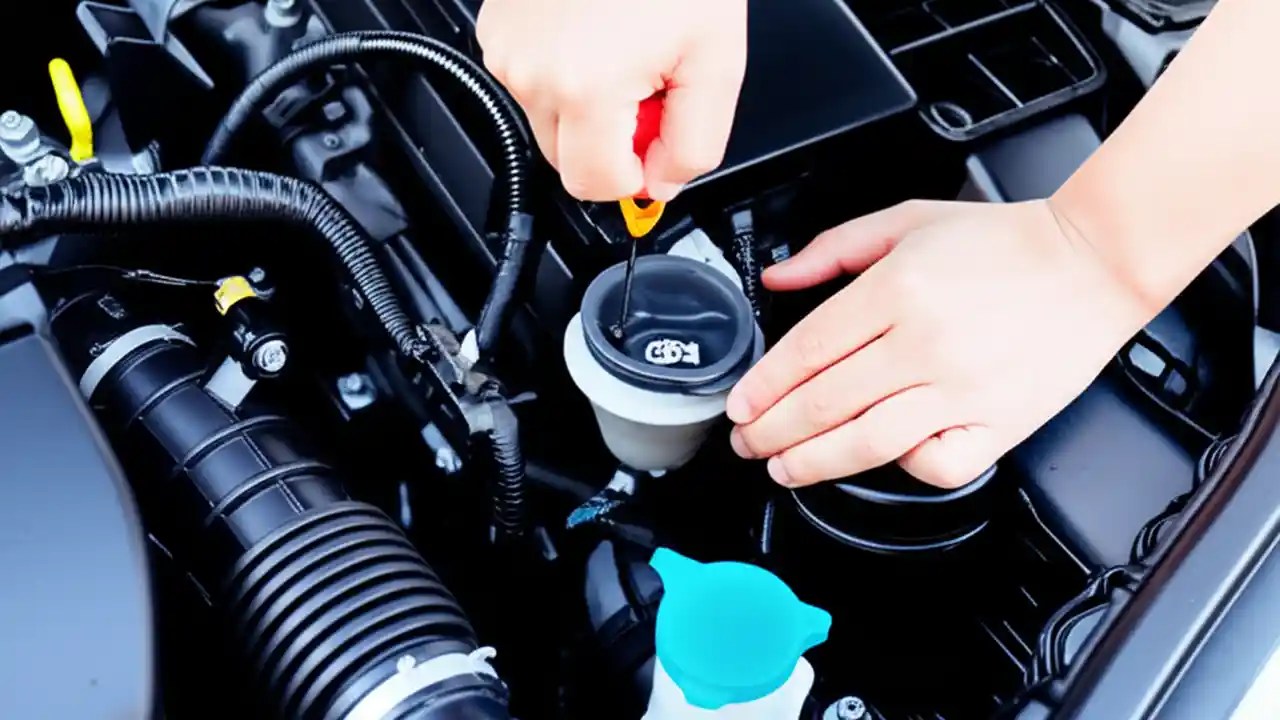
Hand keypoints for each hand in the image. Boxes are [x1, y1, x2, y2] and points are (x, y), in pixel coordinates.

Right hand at [476, 0, 746, 201]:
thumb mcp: (716, 61)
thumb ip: (693, 143)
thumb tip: (662, 184)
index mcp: (583, 88)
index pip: (594, 184)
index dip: (637, 175)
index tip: (658, 143)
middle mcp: (530, 73)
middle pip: (568, 159)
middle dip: (612, 140)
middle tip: (650, 85)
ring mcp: (506, 49)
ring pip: (549, 121)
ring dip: (588, 105)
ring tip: (624, 49)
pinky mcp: (496, 28)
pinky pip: (531, 81)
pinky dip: (565, 72)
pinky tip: (597, 33)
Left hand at [726, 199, 1157, 488]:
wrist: (1094, 263)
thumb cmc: (1004, 243)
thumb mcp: (908, 222)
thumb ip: (834, 249)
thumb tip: (778, 278)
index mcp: (898, 289)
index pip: (807, 351)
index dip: (763, 386)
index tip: (739, 406)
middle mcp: (926, 343)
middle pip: (825, 402)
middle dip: (771, 431)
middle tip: (746, 443)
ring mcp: (963, 389)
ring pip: (867, 442)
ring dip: (812, 462)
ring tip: (782, 468)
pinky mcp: (1000, 423)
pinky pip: (936, 464)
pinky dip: (901, 469)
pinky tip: (874, 462)